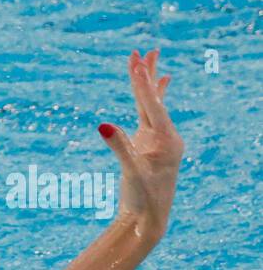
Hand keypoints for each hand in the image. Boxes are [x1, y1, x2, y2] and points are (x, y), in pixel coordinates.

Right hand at [99, 49, 182, 237]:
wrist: (148, 219)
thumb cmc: (143, 199)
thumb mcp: (131, 173)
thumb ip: (119, 147)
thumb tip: (102, 125)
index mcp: (166, 140)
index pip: (152, 106)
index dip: (142, 84)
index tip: (135, 63)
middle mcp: (166, 136)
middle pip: (155, 99)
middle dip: (147, 75)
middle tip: (144, 50)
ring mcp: (158, 139)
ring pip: (152, 104)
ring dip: (149, 81)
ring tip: (150, 57)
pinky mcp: (148, 144)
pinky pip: (150, 114)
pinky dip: (152, 97)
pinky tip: (161, 82)